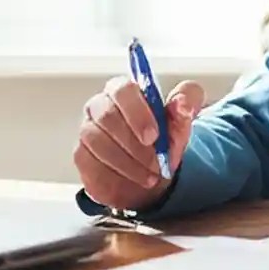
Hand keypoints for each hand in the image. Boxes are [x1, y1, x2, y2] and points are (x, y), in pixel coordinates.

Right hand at [74, 77, 205, 210]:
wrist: (151, 174)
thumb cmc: (163, 141)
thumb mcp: (182, 121)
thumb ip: (187, 103)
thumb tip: (182, 104)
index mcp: (124, 91)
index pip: (122, 90)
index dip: (137, 113)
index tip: (153, 135)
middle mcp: (100, 106)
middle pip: (107, 116)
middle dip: (134, 144)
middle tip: (156, 162)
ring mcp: (87, 131)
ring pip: (99, 143)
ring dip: (129, 163)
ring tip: (150, 175)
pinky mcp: (81, 156)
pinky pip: (92, 164)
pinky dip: (116, 175)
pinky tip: (133, 179)